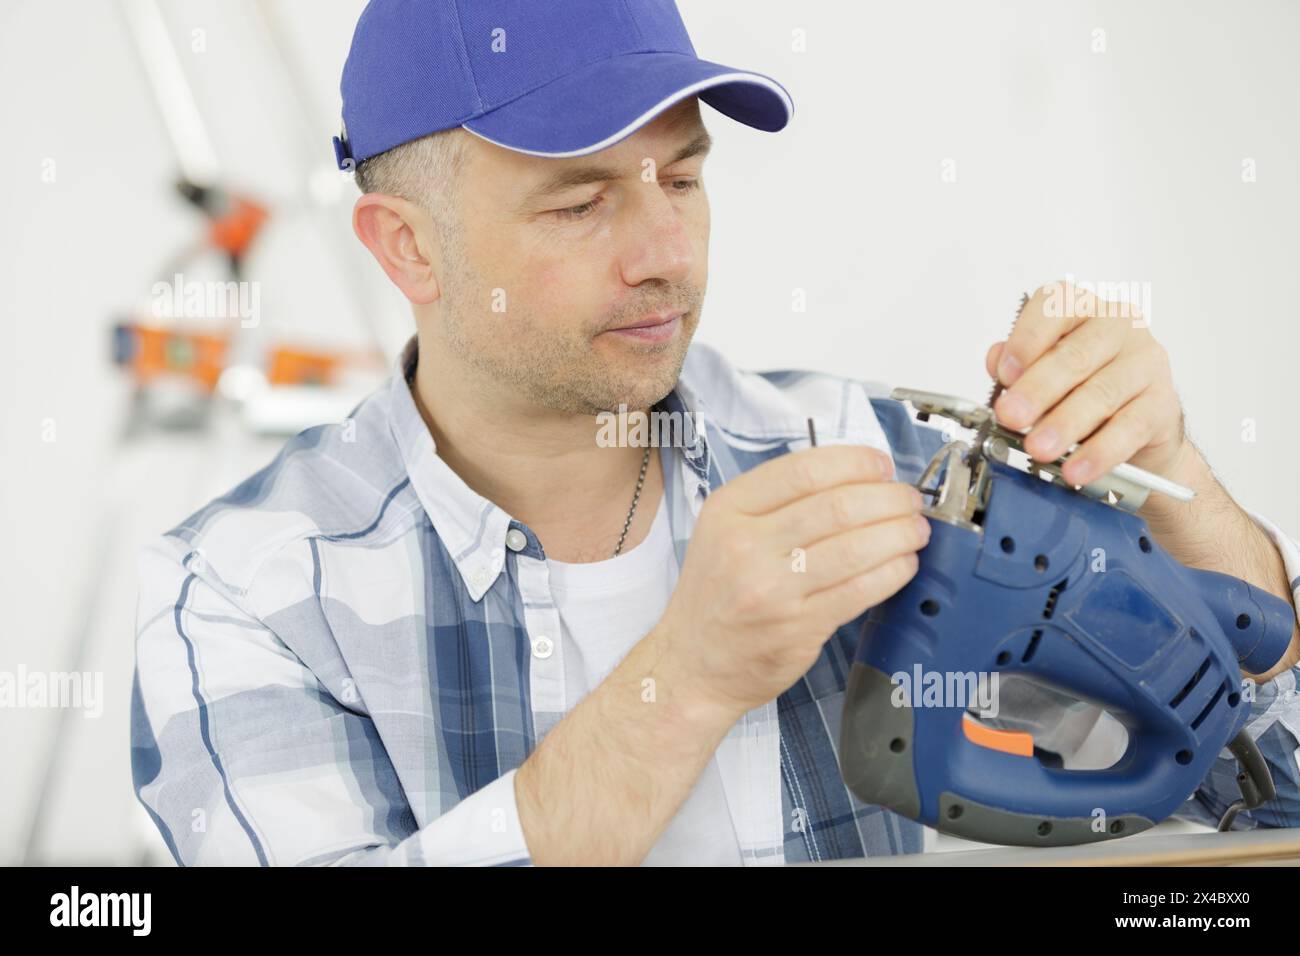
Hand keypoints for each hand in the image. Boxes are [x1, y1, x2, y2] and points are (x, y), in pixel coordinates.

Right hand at [652, 444, 929, 718]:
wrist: (693, 665)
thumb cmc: (716, 596)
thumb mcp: (724, 531)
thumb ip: (777, 503)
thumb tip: (855, 479)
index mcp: (728, 510)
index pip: (805, 469)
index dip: (857, 462)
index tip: (882, 466)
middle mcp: (746, 545)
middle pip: (839, 506)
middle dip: (890, 498)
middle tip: (909, 500)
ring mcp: (773, 589)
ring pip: (857, 547)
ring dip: (900, 533)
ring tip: (916, 530)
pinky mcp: (799, 627)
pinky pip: (861, 590)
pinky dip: (894, 572)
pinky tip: (904, 564)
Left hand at [984, 280, 1188, 486]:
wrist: (1137, 429)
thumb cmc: (1082, 388)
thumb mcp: (1043, 370)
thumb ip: (1018, 363)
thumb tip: (996, 361)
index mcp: (1082, 309)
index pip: (1055, 307)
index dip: (1027, 340)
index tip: (1005, 373)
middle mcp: (1119, 327)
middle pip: (1076, 356)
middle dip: (1038, 390)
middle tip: (1011, 416)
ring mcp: (1146, 363)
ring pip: (1102, 393)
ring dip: (1065, 424)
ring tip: (1039, 448)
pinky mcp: (1163, 403)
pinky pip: (1130, 429)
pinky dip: (1099, 452)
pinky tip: (1077, 468)